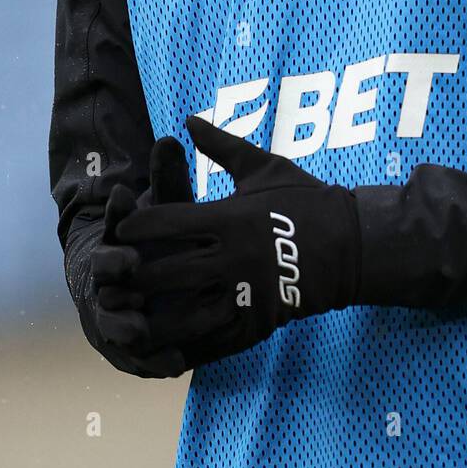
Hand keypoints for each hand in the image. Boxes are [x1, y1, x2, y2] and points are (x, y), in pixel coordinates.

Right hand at [89, 140, 192, 375]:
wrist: (141, 280)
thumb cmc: (158, 238)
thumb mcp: (165, 208)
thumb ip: (167, 179)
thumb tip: (171, 137)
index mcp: (116, 244)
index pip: (112, 232)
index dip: (117, 223)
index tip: (125, 213)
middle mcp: (110, 279)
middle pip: (107, 277)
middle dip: (115, 272)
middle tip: (129, 269)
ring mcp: (116, 312)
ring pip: (117, 321)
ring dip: (127, 324)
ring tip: (142, 329)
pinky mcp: (132, 345)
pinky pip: (141, 356)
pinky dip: (154, 361)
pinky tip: (174, 364)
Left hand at [109, 114, 360, 366]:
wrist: (355, 243)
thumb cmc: (307, 198)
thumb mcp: (264, 166)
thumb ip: (222, 146)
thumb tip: (189, 119)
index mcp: (230, 217)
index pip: (167, 222)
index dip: (137, 225)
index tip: (120, 228)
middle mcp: (233, 256)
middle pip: (167, 270)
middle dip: (134, 275)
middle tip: (111, 276)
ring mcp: (246, 292)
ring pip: (184, 314)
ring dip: (153, 319)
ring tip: (127, 319)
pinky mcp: (260, 320)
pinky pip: (216, 339)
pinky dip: (189, 345)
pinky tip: (169, 348)